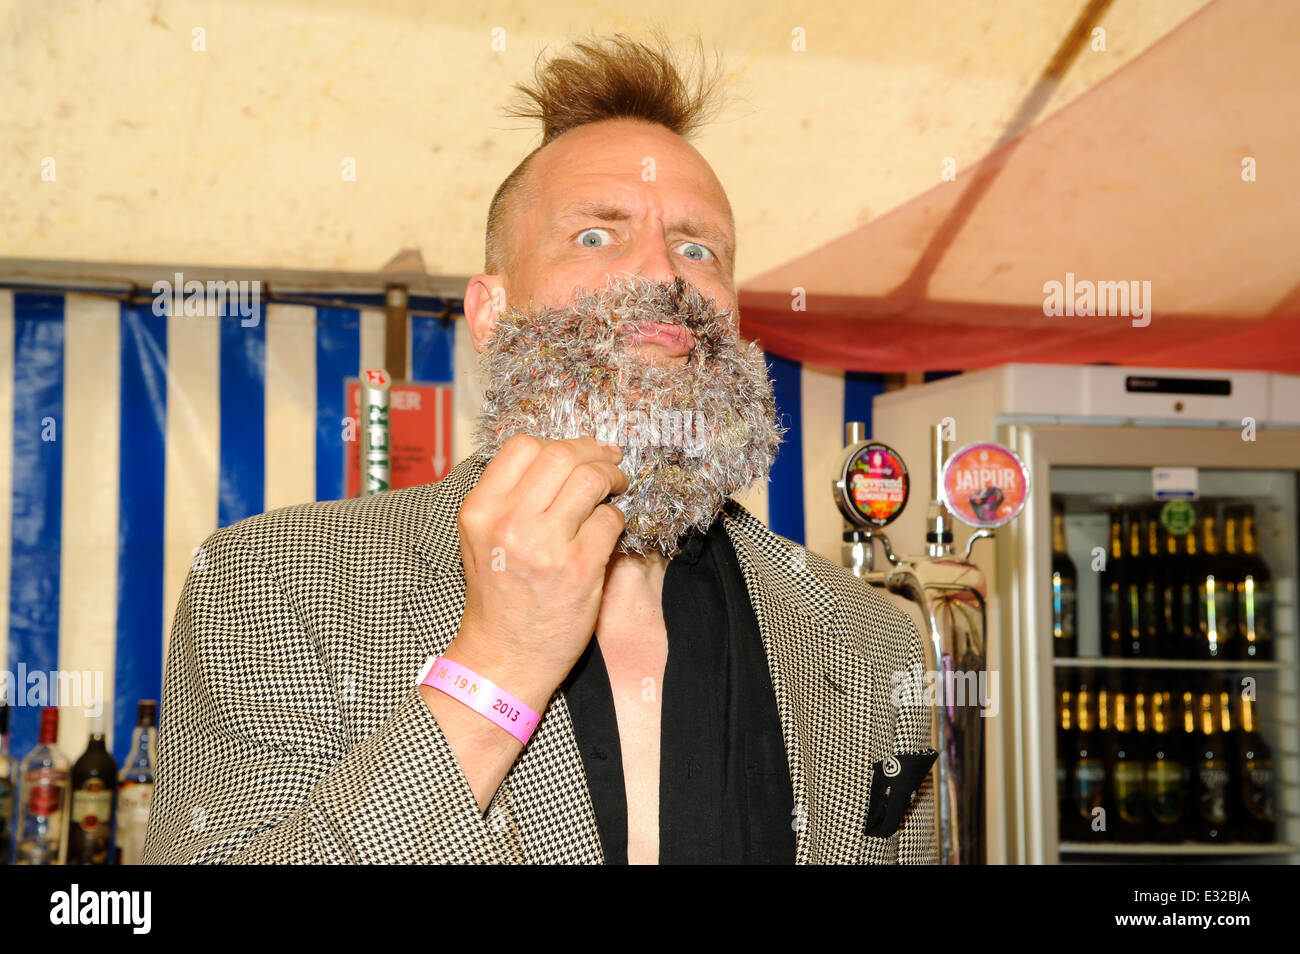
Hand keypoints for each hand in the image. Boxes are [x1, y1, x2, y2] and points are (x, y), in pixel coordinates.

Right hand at [447, 435, 627, 697]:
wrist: (504, 656)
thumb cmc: (498, 595)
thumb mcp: (481, 538)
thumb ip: (508, 497)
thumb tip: (557, 457)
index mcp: (480, 510)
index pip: (523, 446)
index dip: (559, 443)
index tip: (578, 452)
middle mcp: (509, 523)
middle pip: (561, 455)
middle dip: (593, 453)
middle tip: (609, 464)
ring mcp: (545, 546)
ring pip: (590, 480)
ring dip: (611, 478)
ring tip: (615, 488)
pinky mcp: (579, 568)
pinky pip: (610, 520)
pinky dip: (616, 518)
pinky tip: (609, 530)